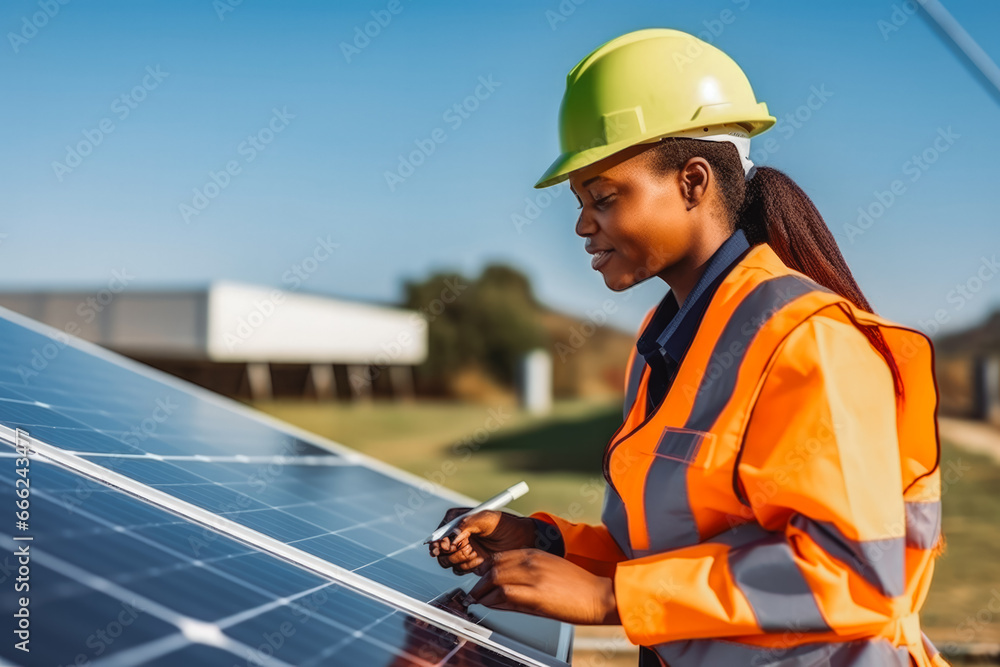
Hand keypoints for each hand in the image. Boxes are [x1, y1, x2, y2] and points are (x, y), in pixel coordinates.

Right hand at [428, 509, 534, 575]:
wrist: (521, 541)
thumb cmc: (506, 525)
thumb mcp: (487, 518)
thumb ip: (467, 524)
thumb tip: (452, 535)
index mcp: (459, 520)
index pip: (441, 531)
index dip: (440, 540)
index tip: (447, 545)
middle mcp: (457, 535)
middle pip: (439, 548)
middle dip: (448, 552)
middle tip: (460, 550)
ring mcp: (462, 549)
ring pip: (447, 560)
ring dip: (460, 559)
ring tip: (474, 553)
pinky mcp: (468, 562)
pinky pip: (458, 569)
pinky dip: (467, 567)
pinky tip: (479, 561)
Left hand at [467, 548, 619, 624]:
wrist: (599, 595)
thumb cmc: (579, 586)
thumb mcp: (550, 570)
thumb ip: (527, 574)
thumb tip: (506, 586)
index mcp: (536, 553)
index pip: (500, 557)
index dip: (486, 569)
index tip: (481, 578)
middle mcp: (531, 562)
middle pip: (494, 567)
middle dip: (480, 581)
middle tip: (475, 592)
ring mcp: (532, 577)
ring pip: (495, 579)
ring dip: (482, 592)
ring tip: (478, 600)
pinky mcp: (535, 595)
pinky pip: (504, 594)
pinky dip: (493, 601)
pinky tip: (490, 605)